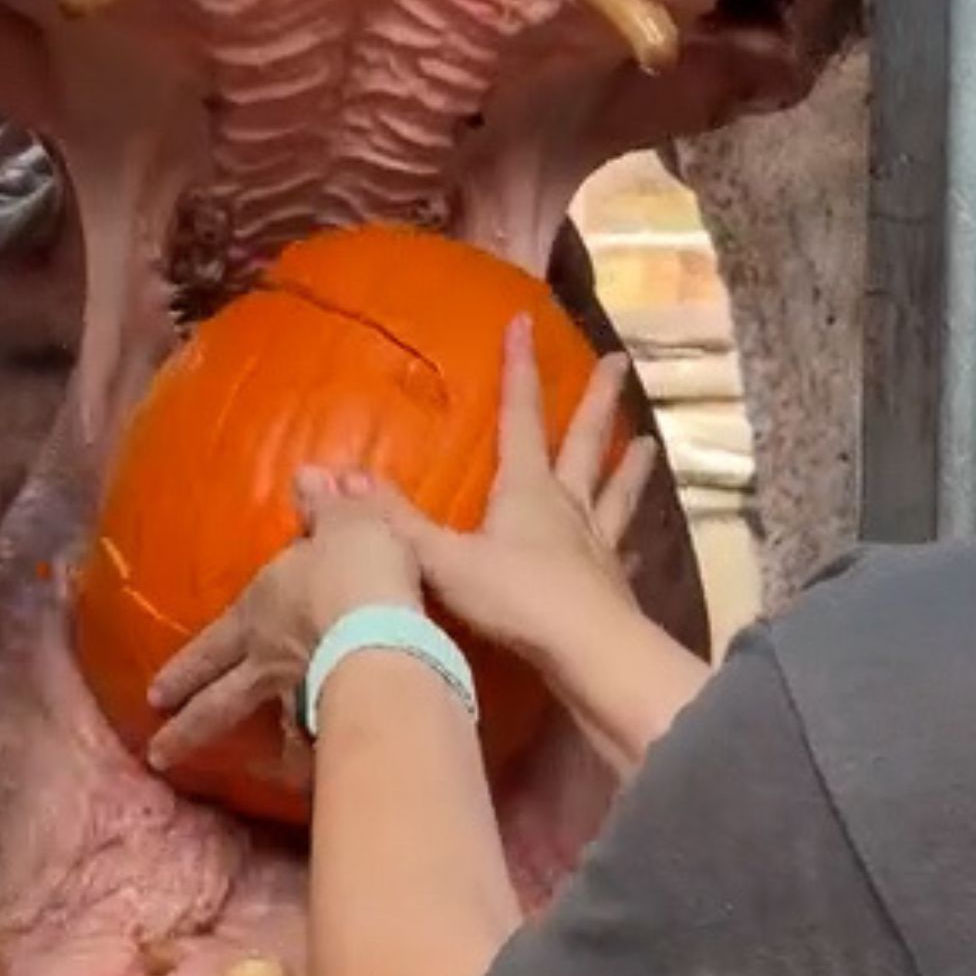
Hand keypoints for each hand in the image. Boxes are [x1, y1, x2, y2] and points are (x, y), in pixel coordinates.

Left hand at [142, 474, 424, 771]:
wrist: (383, 629)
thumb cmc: (357, 569)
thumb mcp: (346, 522)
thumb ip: (328, 505)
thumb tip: (306, 474)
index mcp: (257, 613)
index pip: (209, 646)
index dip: (182, 669)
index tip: (154, 697)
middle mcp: (266, 662)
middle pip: (218, 701)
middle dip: (186, 727)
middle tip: (158, 754)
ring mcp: (299, 697)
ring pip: (266, 730)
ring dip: (254, 753)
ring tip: (244, 774)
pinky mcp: (336, 722)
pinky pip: (322, 745)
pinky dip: (317, 761)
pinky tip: (316, 774)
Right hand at [307, 317, 670, 676]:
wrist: (588, 652)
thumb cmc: (517, 599)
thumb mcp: (443, 559)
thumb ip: (391, 521)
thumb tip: (327, 479)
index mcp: (528, 490)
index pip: (520, 415)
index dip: (519, 368)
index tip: (525, 322)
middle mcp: (568, 506)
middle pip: (585, 441)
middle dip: (598, 400)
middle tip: (619, 362)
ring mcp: (596, 544)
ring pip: (616, 492)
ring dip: (630, 467)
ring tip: (648, 444)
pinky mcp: (612, 584)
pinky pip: (620, 552)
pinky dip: (627, 544)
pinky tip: (636, 546)